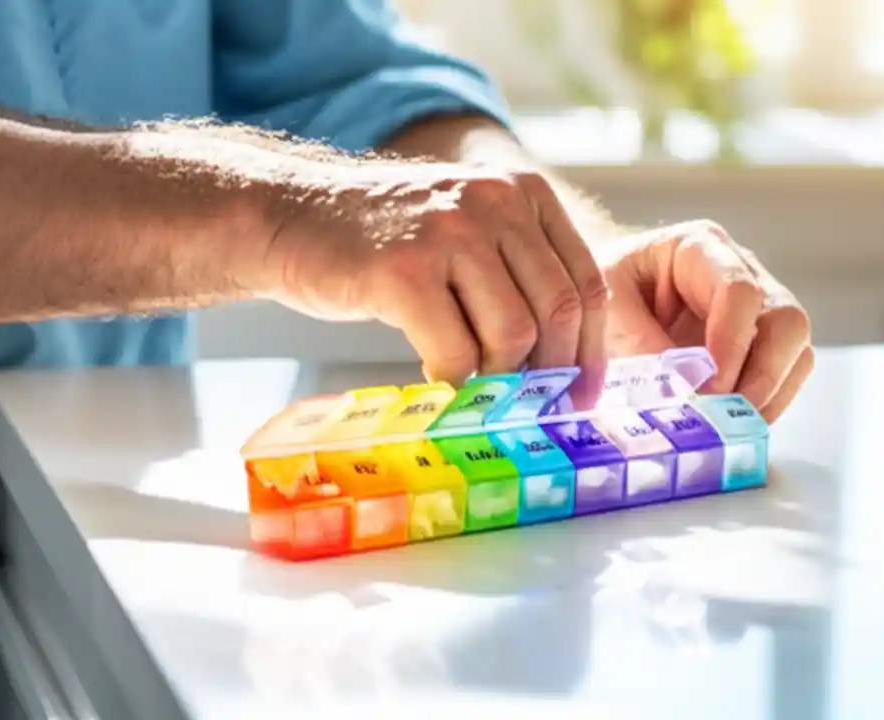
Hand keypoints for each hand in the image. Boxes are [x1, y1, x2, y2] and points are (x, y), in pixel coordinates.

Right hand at [254, 159, 607, 386]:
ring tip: (470, 382)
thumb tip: (570, 369)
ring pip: (514, 334)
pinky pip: (455, 351)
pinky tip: (432, 372)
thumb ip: (522, 279)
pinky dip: (451, 378)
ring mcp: (450, 230)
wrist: (291, 217)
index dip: (592, 349)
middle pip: (559, 310)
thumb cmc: (389, 245)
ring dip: (496, 378)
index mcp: (525, 193)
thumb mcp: (471, 236)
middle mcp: (496, 201)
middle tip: (527, 407)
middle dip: (550, 373)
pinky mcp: (404, 268)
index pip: (587, 281)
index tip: (580, 395)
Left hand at [596, 220, 813, 421]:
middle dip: (762, 375)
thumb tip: (683, 385)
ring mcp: (762, 308)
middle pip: (786, 320)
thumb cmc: (607, 292)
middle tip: (724, 414)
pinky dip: (768, 404)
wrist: (606, 296)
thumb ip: (638, 341)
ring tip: (725, 424)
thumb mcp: (605, 308)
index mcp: (701, 248)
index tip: (707, 387)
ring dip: (767, 395)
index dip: (730, 344)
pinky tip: (731, 421)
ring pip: (796, 350)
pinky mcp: (765, 343)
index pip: (740, 290)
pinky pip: (789, 374)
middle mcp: (744, 272)